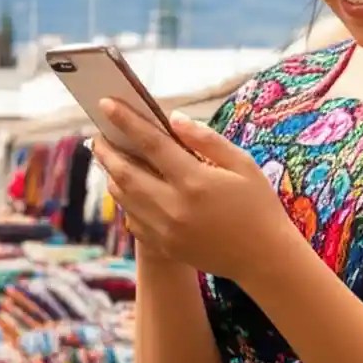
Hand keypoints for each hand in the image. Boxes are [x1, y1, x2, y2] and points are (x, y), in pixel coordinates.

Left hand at [90, 98, 298, 283]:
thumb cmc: (258, 206)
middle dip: (107, 150)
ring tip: (109, 158)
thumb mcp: (242, 164)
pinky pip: (132, 219)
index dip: (126, 121)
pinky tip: (128, 189)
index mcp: (195, 181)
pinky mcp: (164, 246)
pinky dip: (125, 201)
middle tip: (98, 135)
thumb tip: (173, 118)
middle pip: (125, 172)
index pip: (151, 143)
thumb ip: (206, 139)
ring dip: (112, 175)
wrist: (264, 259)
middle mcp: (174, 207)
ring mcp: (165, 230)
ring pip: (124, 197)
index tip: (106, 103)